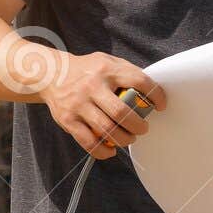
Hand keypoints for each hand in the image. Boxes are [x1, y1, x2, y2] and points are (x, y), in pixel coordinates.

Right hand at [40, 52, 166, 159]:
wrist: (51, 74)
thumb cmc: (86, 70)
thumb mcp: (107, 61)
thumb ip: (127, 72)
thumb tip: (151, 91)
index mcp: (107, 70)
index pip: (139, 82)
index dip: (155, 96)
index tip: (160, 106)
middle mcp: (93, 86)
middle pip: (122, 113)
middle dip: (138, 126)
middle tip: (143, 128)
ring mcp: (79, 104)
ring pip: (107, 130)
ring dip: (124, 139)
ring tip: (129, 138)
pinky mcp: (68, 119)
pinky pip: (88, 142)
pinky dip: (103, 151)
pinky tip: (110, 149)